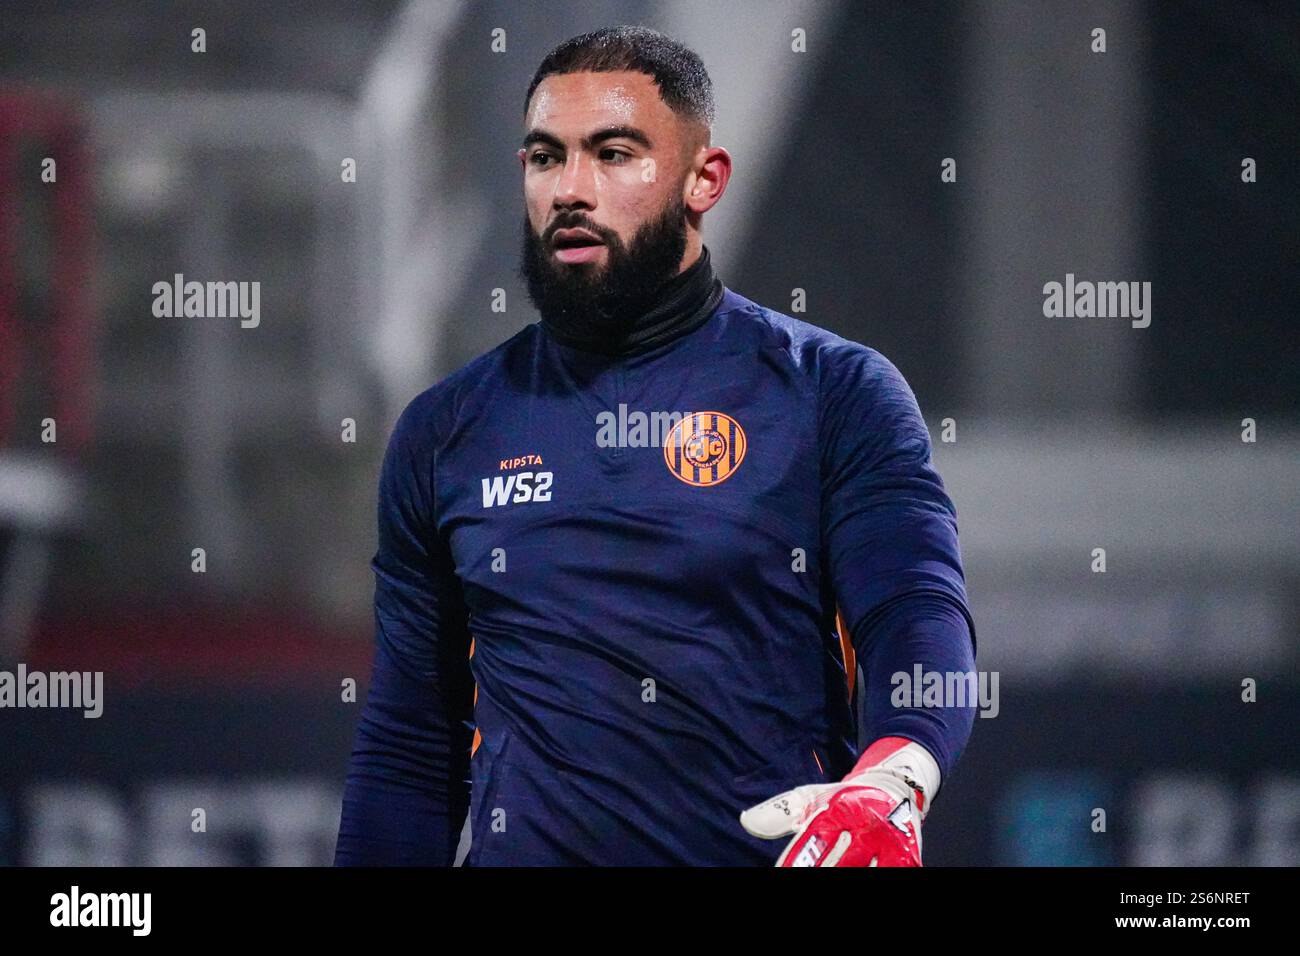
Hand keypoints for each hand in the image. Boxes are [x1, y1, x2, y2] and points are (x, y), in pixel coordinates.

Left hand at [739, 737, 937, 866]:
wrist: (894, 785)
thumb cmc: (846, 799)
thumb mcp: (812, 800)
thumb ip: (781, 813)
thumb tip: (747, 821)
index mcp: (837, 810)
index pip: (813, 842)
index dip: (797, 861)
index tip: (782, 873)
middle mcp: (863, 825)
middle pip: (842, 863)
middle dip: (825, 872)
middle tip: (805, 880)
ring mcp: (887, 841)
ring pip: (868, 869)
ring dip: (850, 874)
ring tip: (825, 881)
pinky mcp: (908, 854)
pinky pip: (894, 870)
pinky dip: (880, 873)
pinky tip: (871, 873)